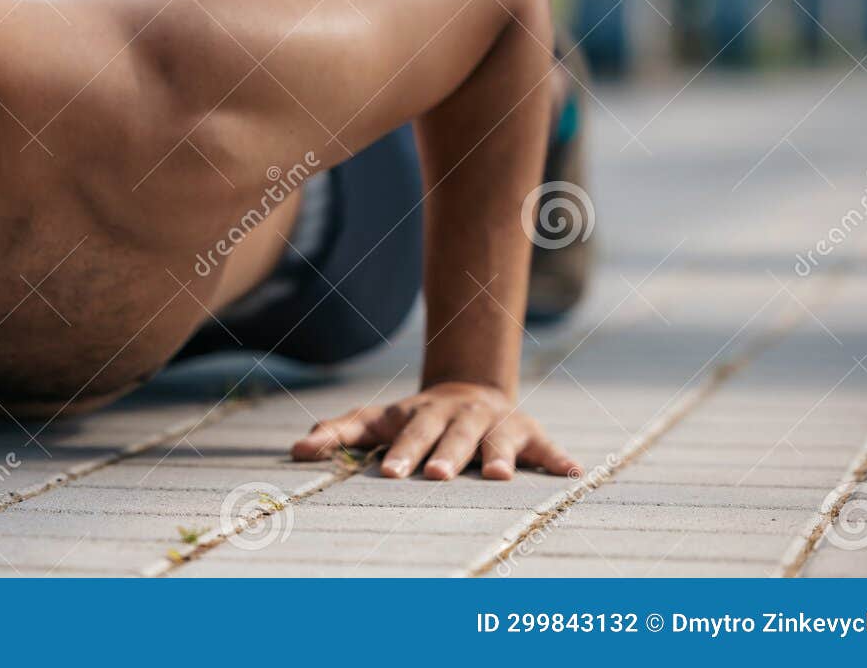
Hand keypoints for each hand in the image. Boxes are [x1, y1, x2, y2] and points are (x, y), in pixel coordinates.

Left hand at [289, 381, 577, 479]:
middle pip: (451, 435)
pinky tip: (571, 474)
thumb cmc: (413, 419)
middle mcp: (460, 415)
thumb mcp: (375, 420)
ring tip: (496, 477)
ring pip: (497, 438)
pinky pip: (545, 448)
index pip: (408, 433)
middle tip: (436, 476)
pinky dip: (557, 459)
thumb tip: (295, 449)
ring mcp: (496, 423)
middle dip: (445, 454)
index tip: (389, 474)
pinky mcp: (529, 434)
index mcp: (421, 414)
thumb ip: (336, 431)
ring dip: (497, 455)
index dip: (400, 452)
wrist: (469, 390)